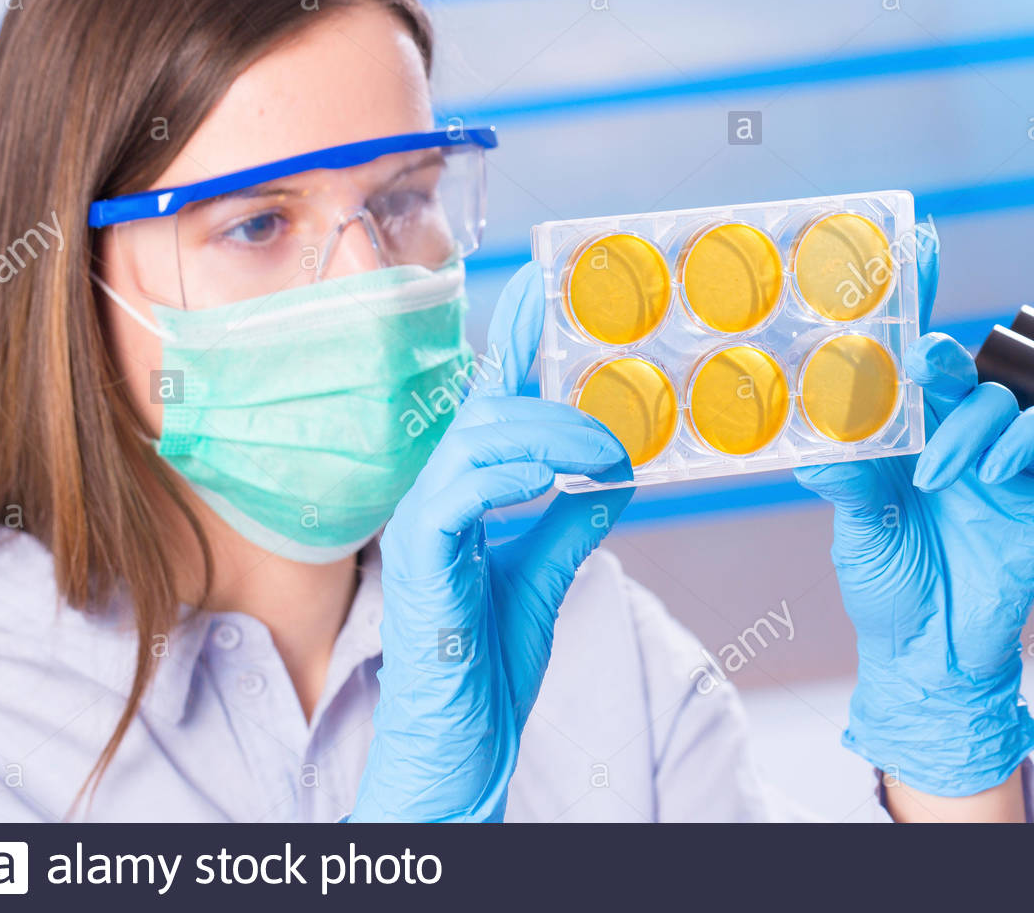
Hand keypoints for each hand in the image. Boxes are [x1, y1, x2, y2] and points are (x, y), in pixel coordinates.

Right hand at [349, 261, 633, 821]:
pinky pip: (457, 496)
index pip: (491, 402)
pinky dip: (508, 479)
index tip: (542, 285)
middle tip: (618, 424)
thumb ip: (570, 523)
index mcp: (464, 496)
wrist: (461, 748)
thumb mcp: (544, 578)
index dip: (514, 340)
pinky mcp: (415, 563)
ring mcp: (420, 528)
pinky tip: (550, 480)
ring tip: (603, 454)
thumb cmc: (487, 666)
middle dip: (553, 398)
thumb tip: (614, 475)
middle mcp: (435, 500)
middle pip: (487, 410)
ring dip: (548, 437)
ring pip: (474, 441)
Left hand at [794, 226, 1033, 796]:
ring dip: (965, 423)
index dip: (906, 301)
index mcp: (896, 434)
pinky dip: (1011, 442)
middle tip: (923, 350)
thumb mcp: (857, 531)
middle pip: (952, 364)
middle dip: (938, 347)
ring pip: (993, 396)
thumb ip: (848, 484)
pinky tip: (980, 472)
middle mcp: (946, 432)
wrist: (934, 652)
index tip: (905, 243)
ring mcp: (993, 454)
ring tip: (936, 473)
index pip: (899, 359)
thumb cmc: (888, 587)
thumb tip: (819, 444)